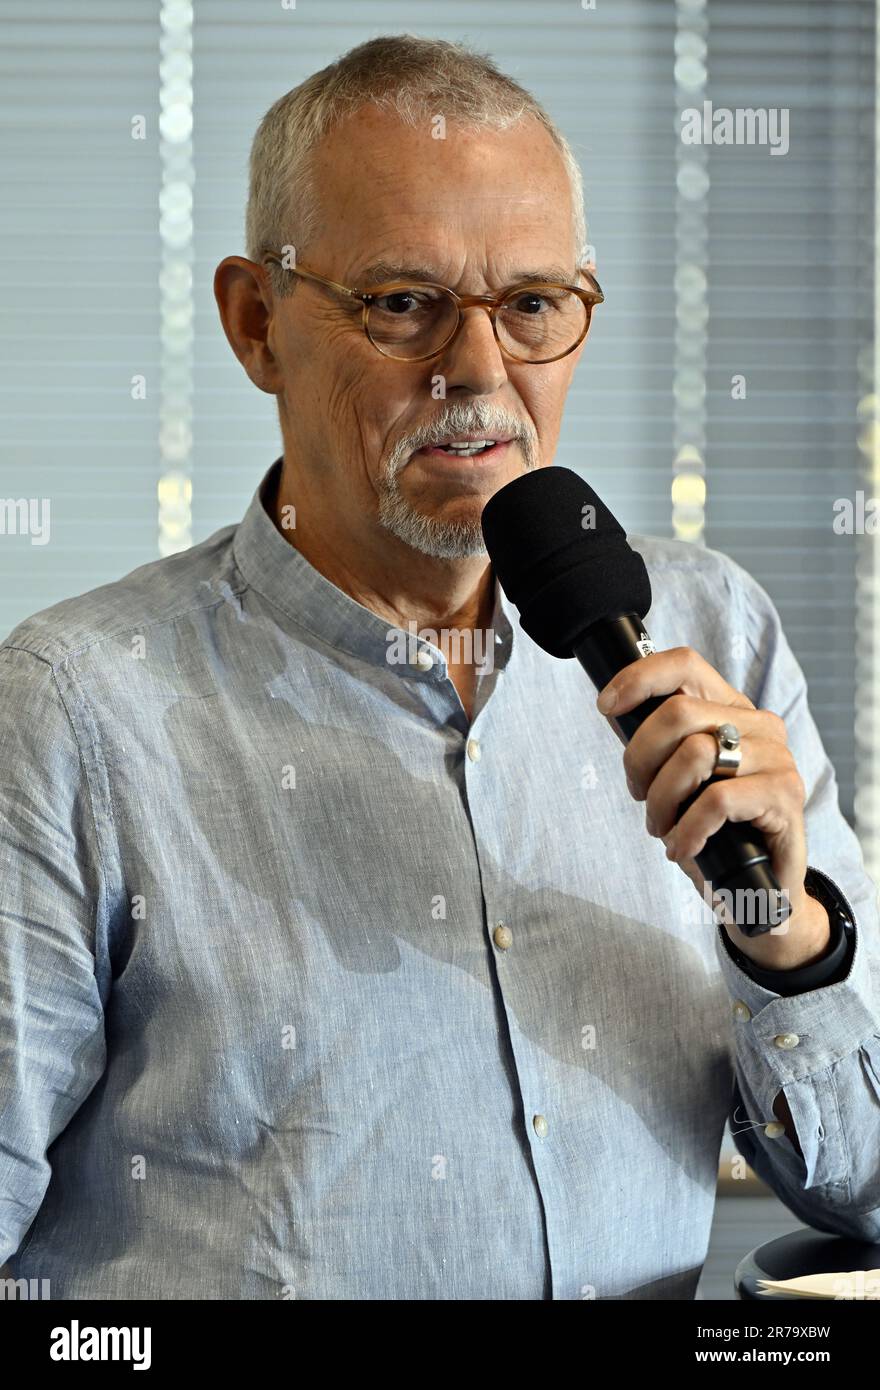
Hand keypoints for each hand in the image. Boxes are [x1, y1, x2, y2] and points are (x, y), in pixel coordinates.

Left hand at [595, 646, 831, 969]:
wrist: (761, 891)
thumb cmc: (713, 831)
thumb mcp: (679, 780)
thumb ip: (658, 745)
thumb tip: (614, 710)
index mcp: (730, 709)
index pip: (685, 664)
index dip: (639, 677)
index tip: (606, 706)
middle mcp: (758, 724)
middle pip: (679, 713)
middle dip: (640, 759)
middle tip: (640, 796)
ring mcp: (777, 757)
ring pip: (695, 754)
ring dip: (663, 799)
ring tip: (662, 828)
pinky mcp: (785, 795)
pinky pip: (717, 800)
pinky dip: (688, 829)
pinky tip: (682, 848)